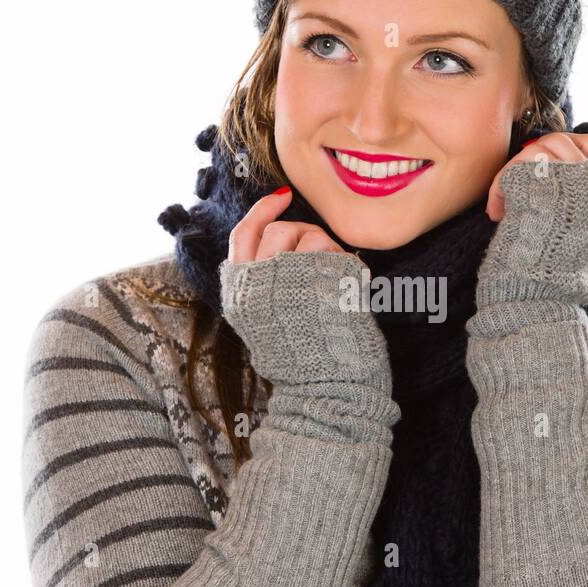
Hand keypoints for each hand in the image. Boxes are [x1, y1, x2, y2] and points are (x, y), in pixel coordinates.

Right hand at [219, 186, 390, 388]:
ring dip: (328, 250)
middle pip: (279, 232)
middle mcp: (256, 284)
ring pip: (310, 236)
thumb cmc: (303, 362)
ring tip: (334, 283)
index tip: (282, 196)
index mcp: (239, 295)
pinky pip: (336, 252)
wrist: (325, 390)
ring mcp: (288, 279)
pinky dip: (347, 264)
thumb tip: (277, 245)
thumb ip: (262, 286)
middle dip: (303, 235)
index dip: (262, 210)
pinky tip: (348, 289)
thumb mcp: (263, 324)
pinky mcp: (319, 280)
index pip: (243, 235)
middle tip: (321, 258)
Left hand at [473, 135, 587, 311]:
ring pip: (536, 150)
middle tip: (517, 181)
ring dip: (514, 172)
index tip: (543, 171)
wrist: (541, 295)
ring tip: (504, 202)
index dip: (562, 153)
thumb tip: (570, 169)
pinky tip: (497, 211)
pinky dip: (499, 186)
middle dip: (532, 158)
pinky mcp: (542, 184)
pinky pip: (514, 167)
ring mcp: (572, 179)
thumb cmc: (559, 272)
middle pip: (561, 141)